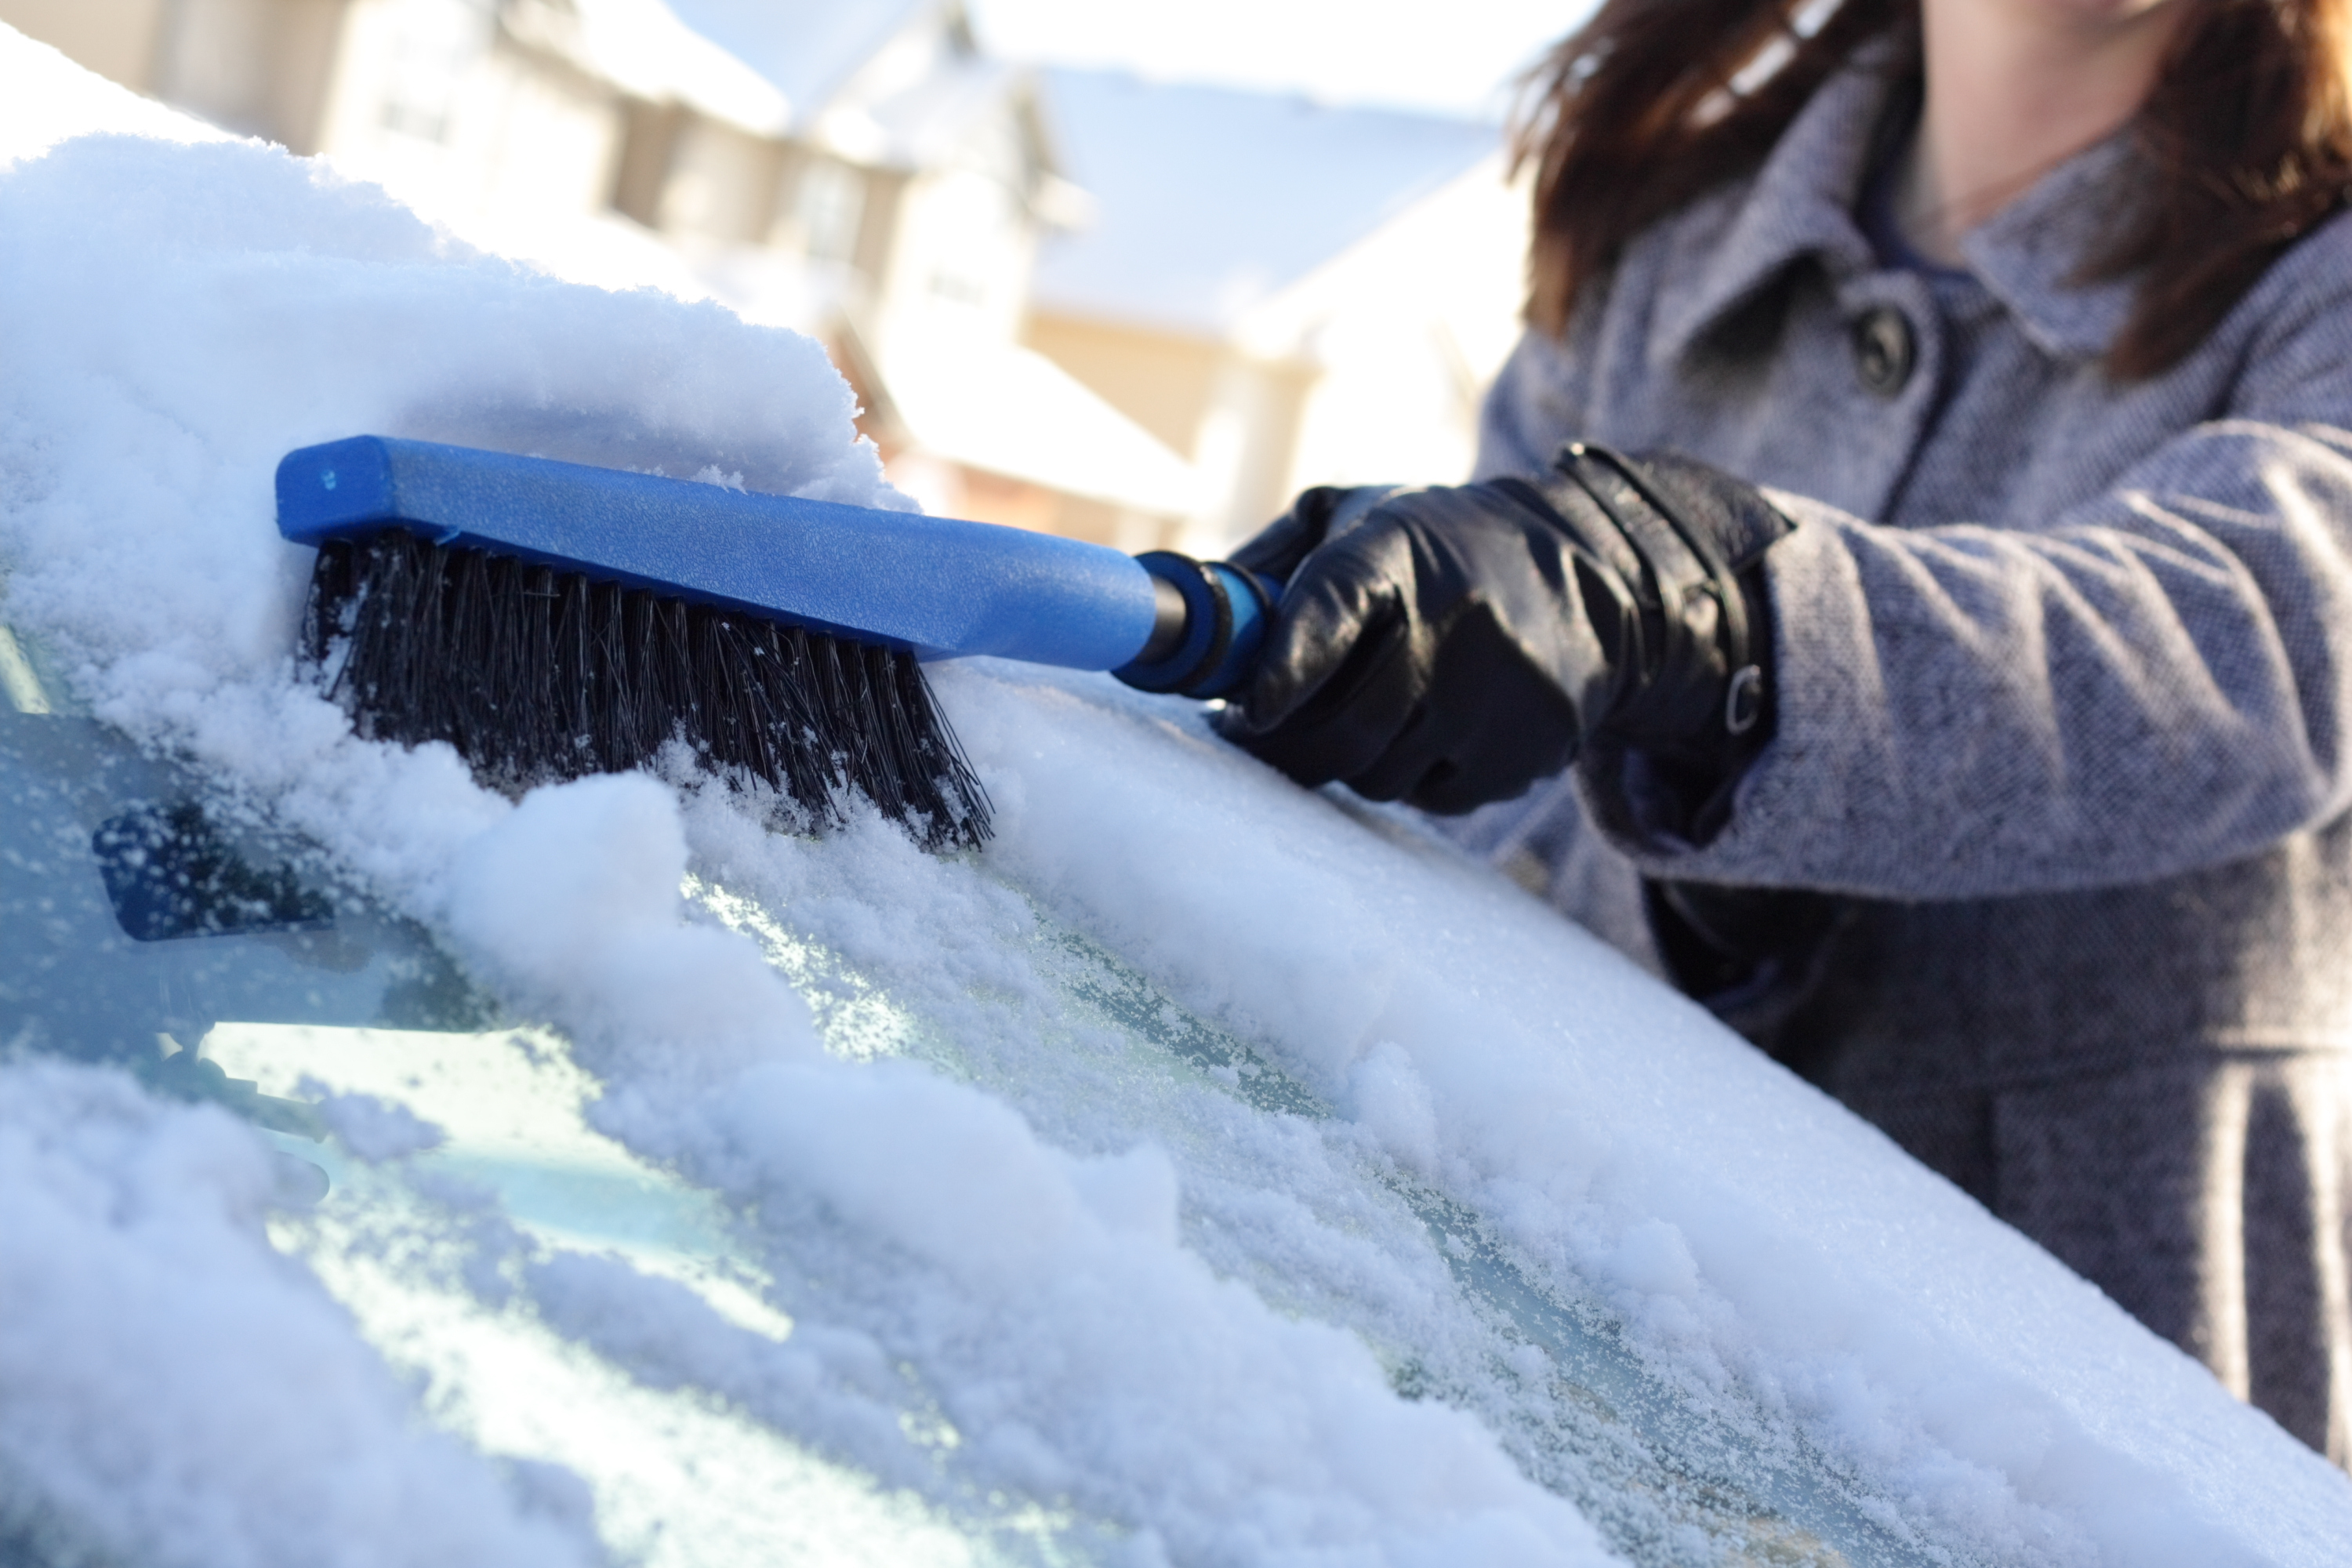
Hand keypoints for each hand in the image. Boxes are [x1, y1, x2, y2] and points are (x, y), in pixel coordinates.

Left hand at [1216, 445, 1789, 816]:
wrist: (1600, 580)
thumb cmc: (1447, 548)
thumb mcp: (1363, 517)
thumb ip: (1274, 561)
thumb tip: (1186, 611)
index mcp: (1400, 551)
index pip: (1332, 611)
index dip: (1284, 666)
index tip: (1244, 708)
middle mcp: (1454, 624)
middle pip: (1341, 727)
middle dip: (1282, 741)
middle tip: (1254, 731)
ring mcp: (1494, 698)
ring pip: (1375, 772)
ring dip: (1344, 758)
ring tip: (1353, 714)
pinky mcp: (1524, 753)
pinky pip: (1428, 794)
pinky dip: (1406, 774)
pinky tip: (1421, 728)